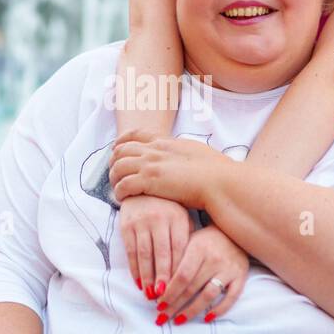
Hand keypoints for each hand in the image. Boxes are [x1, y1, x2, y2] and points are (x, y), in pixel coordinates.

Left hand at [110, 129, 226, 209]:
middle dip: (113, 161)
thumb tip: (186, 155)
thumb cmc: (216, 171)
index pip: (135, 135)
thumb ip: (184, 152)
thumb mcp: (197, 152)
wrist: (220, 182)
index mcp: (166, 142)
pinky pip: (123, 185)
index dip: (121, 142)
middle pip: (121, 149)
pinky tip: (123, 198)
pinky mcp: (149, 181)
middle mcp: (155, 150)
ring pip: (118, 166)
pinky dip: (119, 191)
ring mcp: (151, 165)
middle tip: (115, 174)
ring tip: (117, 188)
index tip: (117, 150)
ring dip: (114, 178)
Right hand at [117, 193, 192, 296]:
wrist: (141, 188)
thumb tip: (193, 267)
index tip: (179, 287)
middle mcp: (159, 218)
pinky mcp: (126, 225)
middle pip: (161, 253)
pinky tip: (138, 282)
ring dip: (147, 277)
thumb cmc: (168, 208)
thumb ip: (187, 238)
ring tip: (150, 295)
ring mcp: (141, 221)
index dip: (178, 268)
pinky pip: (130, 251)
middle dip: (162, 277)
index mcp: (177, 217)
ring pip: (145, 254)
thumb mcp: (182, 217)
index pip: (179, 247)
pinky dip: (134, 269)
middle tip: (164, 297)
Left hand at [155, 223, 248, 323]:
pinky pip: (231, 298)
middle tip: (162, 317)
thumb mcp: (189, 241)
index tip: (158, 304)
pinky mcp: (241, 276)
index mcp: (198, 248)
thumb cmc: (205, 239)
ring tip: (178, 320)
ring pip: (208, 296)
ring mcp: (229, 268)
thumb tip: (157, 286)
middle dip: (175, 305)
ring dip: (192, 311)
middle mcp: (214, 258)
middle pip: (192, 288)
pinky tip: (207, 318)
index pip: (181, 276)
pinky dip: (220, 310)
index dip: (169, 292)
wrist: (234, 231)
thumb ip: (175, 260)